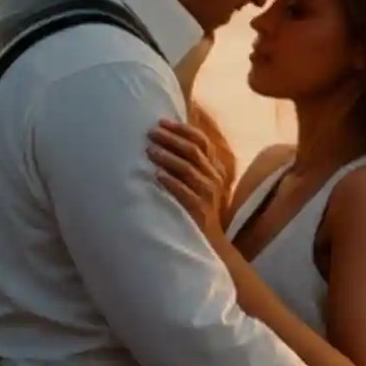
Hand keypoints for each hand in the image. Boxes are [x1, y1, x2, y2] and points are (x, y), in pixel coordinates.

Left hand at [147, 118, 228, 238]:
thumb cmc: (197, 209)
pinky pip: (184, 192)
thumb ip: (191, 164)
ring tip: (150, 151)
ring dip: (167, 158)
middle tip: (150, 133)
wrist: (209, 243)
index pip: (202, 141)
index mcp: (215, 168)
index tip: (161, 122)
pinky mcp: (200, 209)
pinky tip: (156, 175)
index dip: (181, 129)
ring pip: (188, 168)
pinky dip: (171, 182)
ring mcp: (209, 194)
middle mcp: (214, 178)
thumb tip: (167, 140)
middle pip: (193, 151)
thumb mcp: (200, 184)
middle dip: (171, 139)